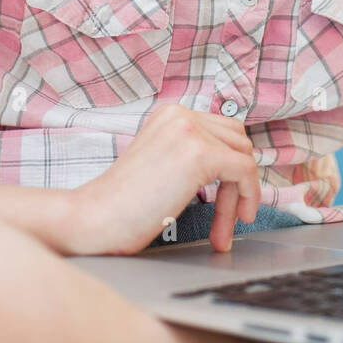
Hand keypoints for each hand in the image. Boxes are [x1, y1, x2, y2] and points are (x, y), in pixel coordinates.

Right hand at [65, 103, 260, 256]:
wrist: (93, 218)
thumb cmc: (124, 205)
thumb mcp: (164, 164)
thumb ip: (192, 155)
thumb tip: (236, 166)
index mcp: (170, 114)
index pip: (223, 132)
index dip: (230, 169)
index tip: (227, 202)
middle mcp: (180, 114)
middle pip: (236, 143)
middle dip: (237, 184)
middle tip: (226, 220)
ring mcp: (189, 130)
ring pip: (243, 157)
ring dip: (239, 195)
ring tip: (224, 228)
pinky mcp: (199, 154)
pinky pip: (245, 170)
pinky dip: (248, 195)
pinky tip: (235, 220)